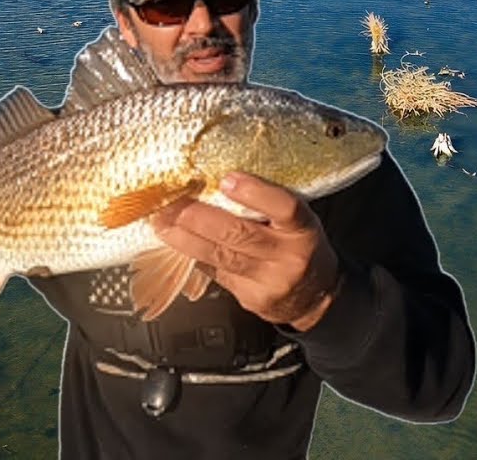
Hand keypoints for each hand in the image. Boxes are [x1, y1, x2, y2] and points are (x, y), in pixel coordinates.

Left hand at [153, 173, 340, 330]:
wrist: (315, 298)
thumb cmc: (300, 247)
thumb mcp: (297, 222)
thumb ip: (267, 205)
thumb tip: (219, 179)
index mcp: (303, 229)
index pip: (284, 208)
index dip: (255, 193)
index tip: (227, 179)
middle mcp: (289, 256)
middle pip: (240, 234)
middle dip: (198, 217)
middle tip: (171, 202)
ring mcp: (269, 281)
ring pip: (220, 256)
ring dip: (184, 237)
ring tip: (161, 221)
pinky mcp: (252, 298)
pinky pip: (216, 273)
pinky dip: (193, 254)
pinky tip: (175, 242)